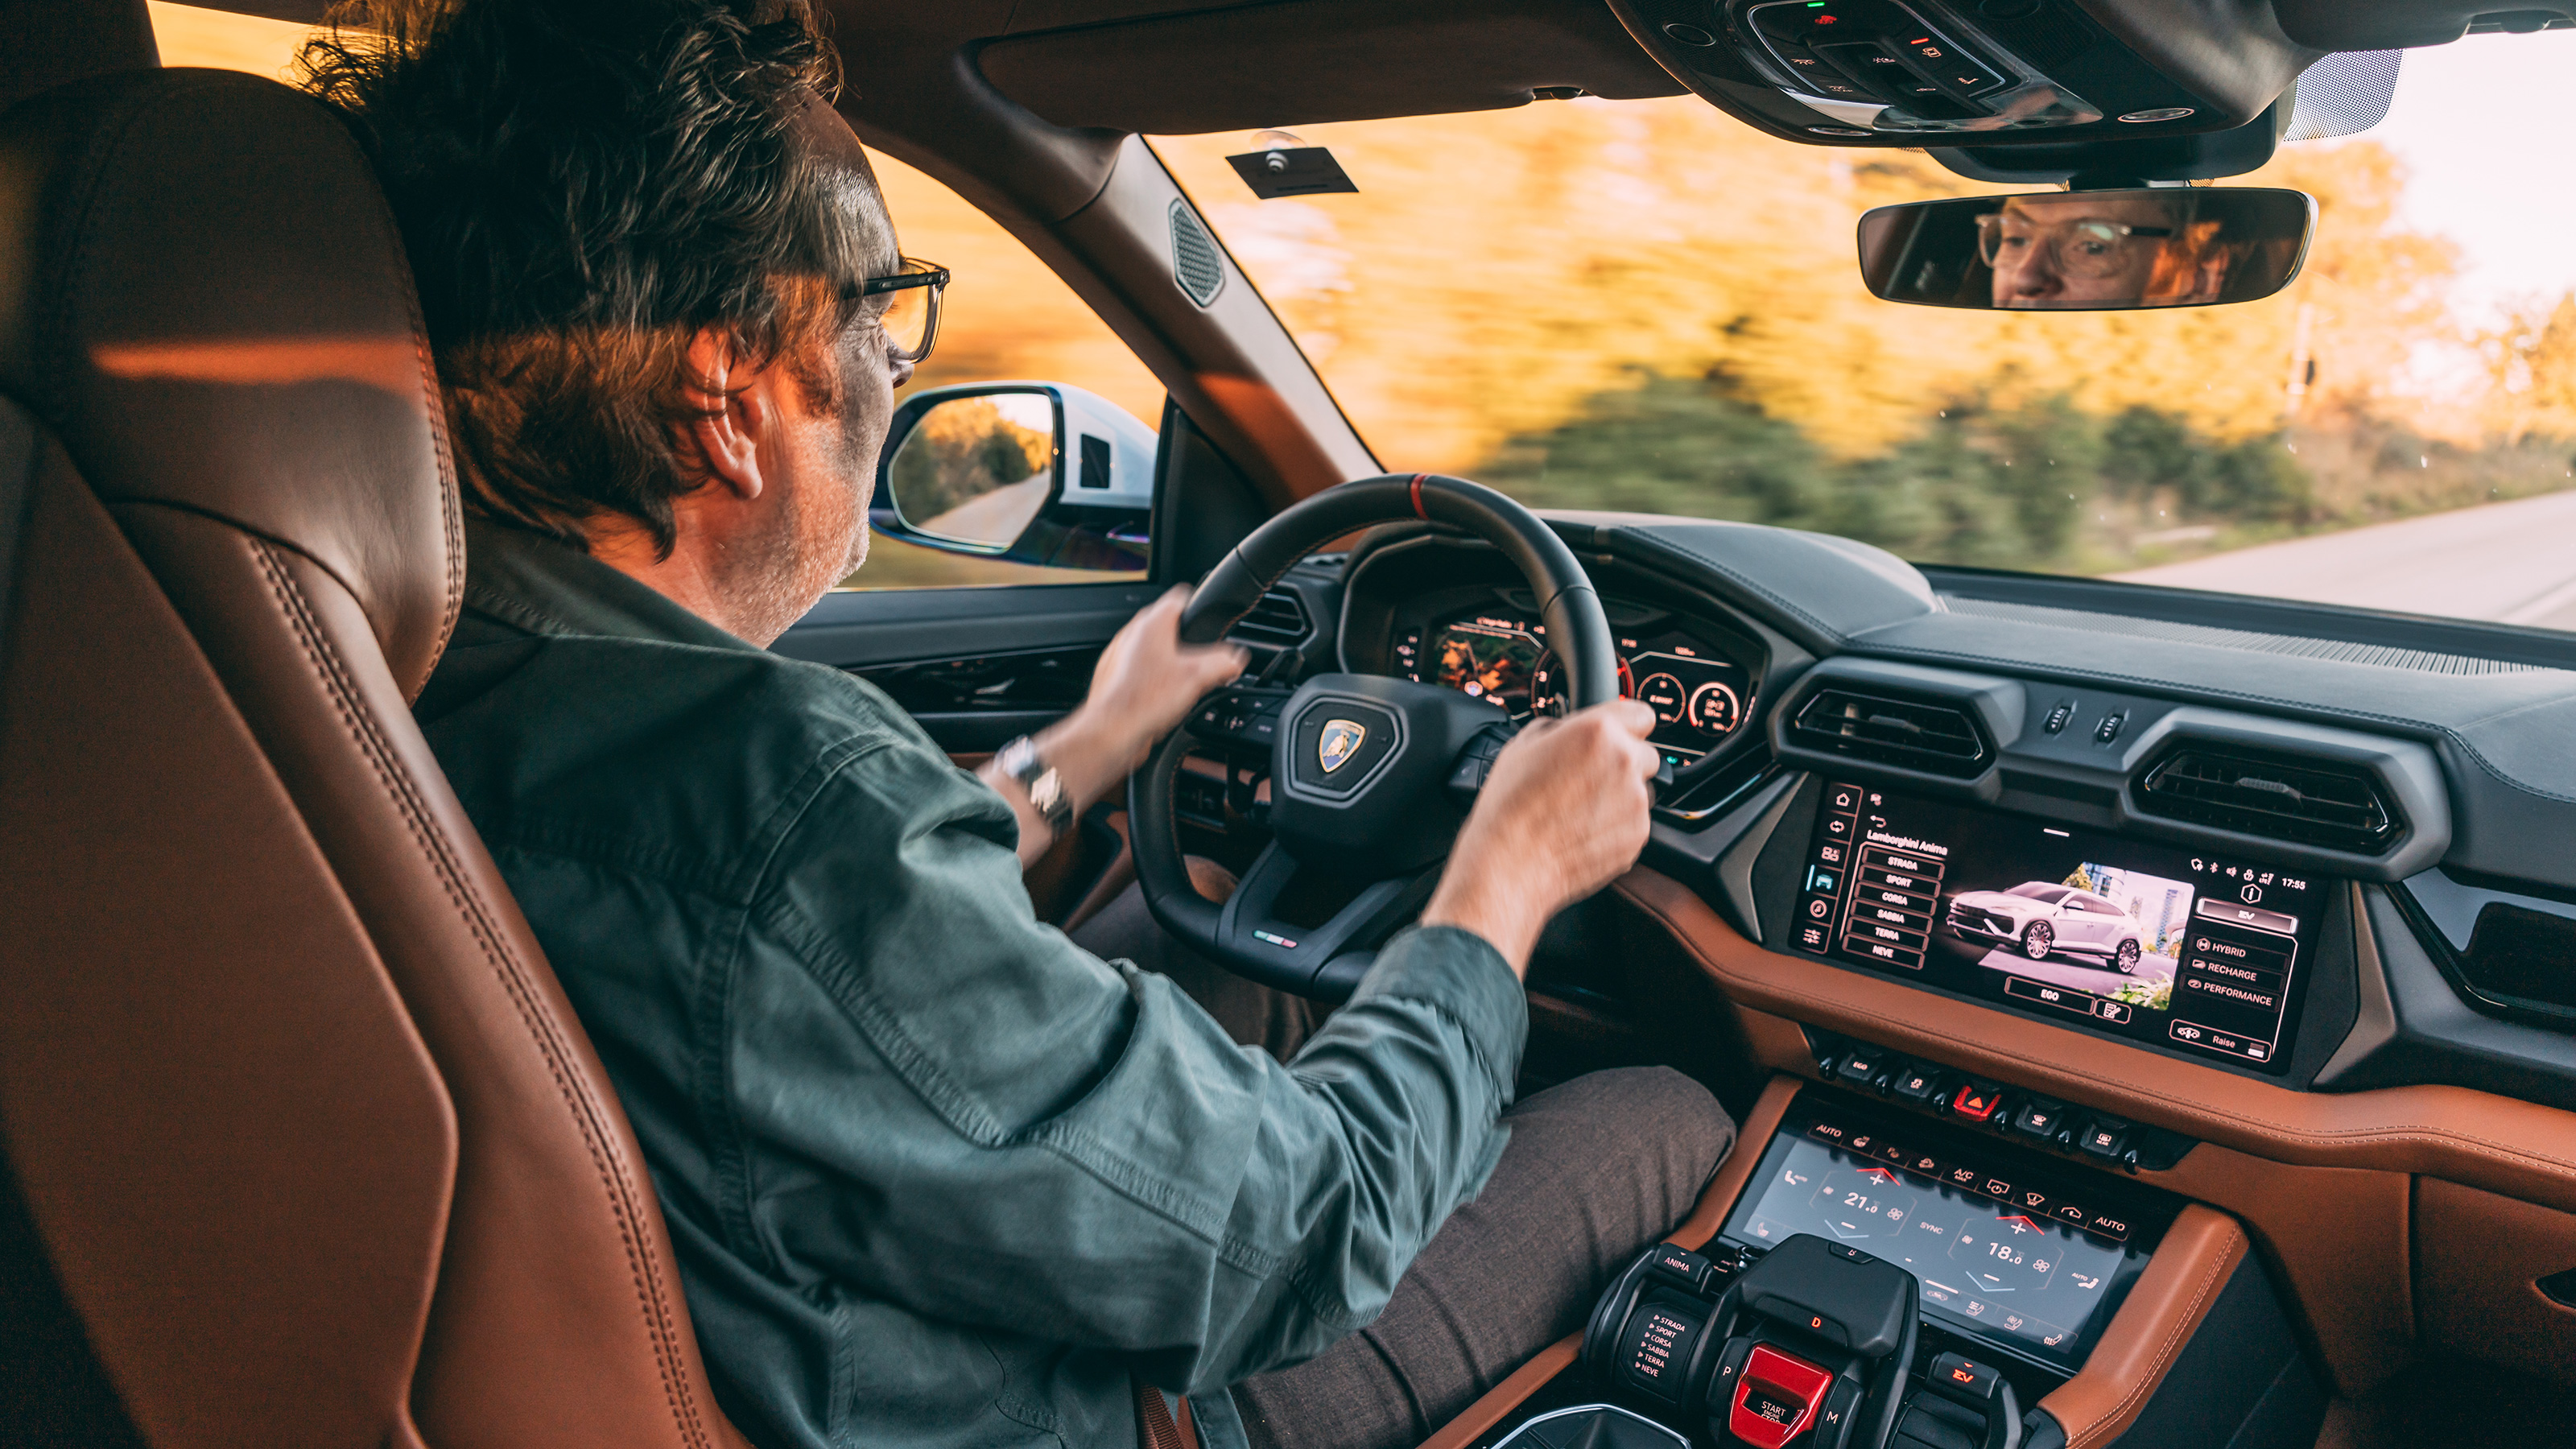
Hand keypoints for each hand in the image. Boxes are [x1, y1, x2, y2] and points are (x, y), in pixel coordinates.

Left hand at [983, 586, 1245, 863]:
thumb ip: (1224, 662)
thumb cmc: (1144, 701)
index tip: (1211, 623)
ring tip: (1184, 686)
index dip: (1201, 607)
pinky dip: (1154, 682)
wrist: (1111, 732)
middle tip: (1203, 664)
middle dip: (1189, 645)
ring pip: (1155, 651)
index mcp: (1152, 623)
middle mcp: (1132, 634)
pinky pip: (1142, 672)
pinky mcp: (1115, 678)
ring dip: (1171, 665)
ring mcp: (1120, 656)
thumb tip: (1237, 659)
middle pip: (1170, 628)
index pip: (1182, 597)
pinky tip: (1165, 701)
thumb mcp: (1198, 678)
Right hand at [1422, 699, 1660, 974]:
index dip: (1627, 726)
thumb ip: (1561, 727)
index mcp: (1598, 730)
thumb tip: (1571, 728)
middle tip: (1589, 779)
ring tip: (1580, 809)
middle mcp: (1624, 761)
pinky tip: (1584, 829)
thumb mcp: (1522, 744)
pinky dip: (1617, 824)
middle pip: (1646, 754)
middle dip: (1625, 763)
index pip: (1642, 714)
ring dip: (1621, 794)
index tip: (1620, 735)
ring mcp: (1635, 801)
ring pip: (1642, 790)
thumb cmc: (1509, 806)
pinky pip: (1635, 821)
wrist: (1510, 863)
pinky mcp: (1638, 835)